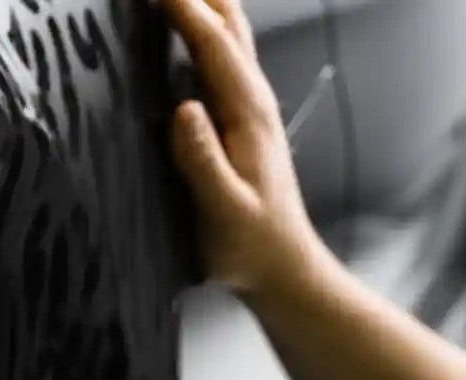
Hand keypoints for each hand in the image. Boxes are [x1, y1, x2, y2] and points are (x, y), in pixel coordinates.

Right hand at [162, 0, 328, 297]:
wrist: (283, 268)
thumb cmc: (249, 246)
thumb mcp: (223, 210)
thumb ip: (202, 161)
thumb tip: (183, 108)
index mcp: (247, 116)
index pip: (214, 48)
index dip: (185, 11)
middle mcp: (253, 102)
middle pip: (230, 28)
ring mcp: (250, 109)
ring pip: (231, 38)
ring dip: (207, 4)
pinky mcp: (240, 121)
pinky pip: (223, 60)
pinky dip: (206, 32)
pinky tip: (190, 29)